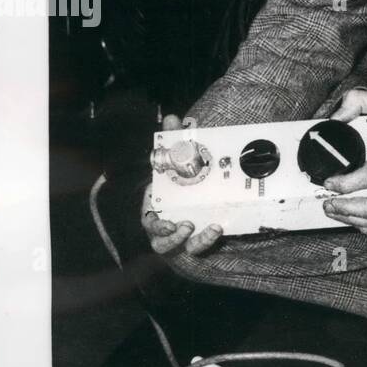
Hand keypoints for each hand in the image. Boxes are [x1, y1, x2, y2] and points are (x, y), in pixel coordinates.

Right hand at [141, 113, 222, 256]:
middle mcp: (162, 225)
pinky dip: (205, 240)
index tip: (163, 216)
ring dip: (187, 240)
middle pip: (157, 235)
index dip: (155, 219)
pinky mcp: (195, 242)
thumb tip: (172, 118)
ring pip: (173, 247)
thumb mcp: (180, 162)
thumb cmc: (183, 184)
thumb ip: (176, 141)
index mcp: (154, 206)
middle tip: (185, 223)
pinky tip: (217, 229)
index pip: (149, 213)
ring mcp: (178, 237)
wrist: (201, 202)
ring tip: (202, 227)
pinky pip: (196, 248)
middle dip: (166, 232)